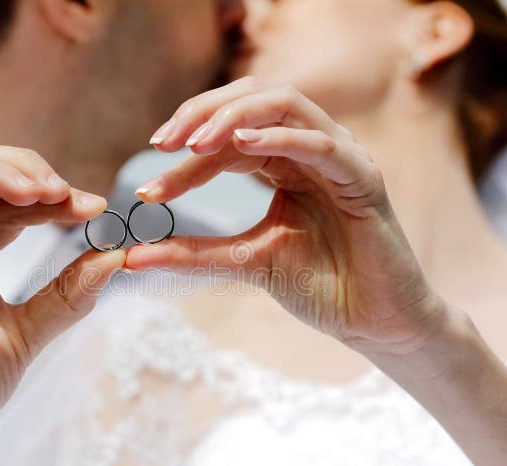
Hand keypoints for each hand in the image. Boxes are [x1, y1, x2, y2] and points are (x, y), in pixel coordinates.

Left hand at [129, 77, 446, 366]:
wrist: (372, 322)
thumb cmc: (320, 286)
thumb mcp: (244, 262)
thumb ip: (193, 253)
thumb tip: (133, 256)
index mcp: (283, 163)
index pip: (227, 138)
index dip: (184, 152)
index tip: (146, 186)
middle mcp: (308, 149)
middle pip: (251, 101)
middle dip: (202, 114)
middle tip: (161, 143)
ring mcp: (339, 158)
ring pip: (285, 106)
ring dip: (234, 117)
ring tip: (194, 142)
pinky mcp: (363, 178)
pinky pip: (322, 144)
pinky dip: (282, 138)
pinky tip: (243, 147)